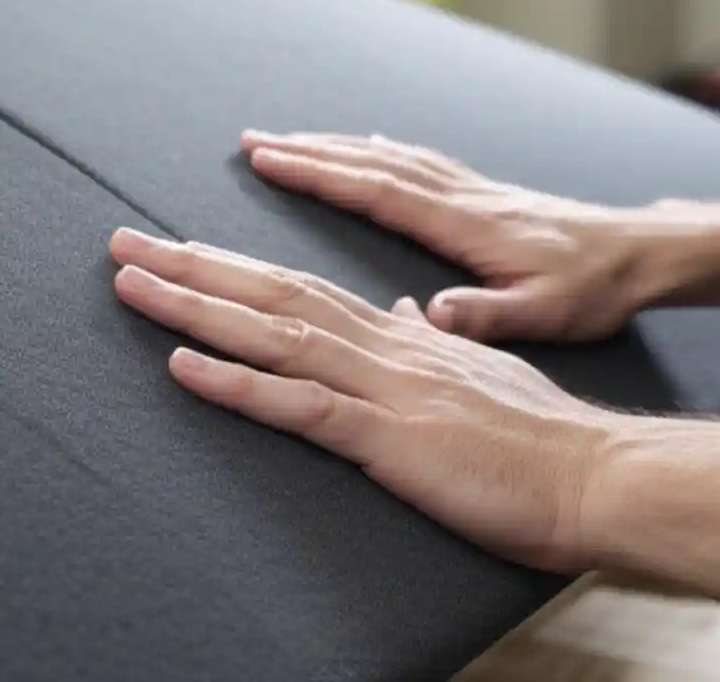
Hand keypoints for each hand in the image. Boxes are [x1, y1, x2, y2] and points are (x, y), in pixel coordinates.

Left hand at [110, 227, 628, 571]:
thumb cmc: (539, 438)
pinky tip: (183, 367)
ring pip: (274, 334)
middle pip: (273, 293)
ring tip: (132, 284)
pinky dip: (238, 384)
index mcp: (401, 337)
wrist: (594, 476)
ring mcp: (385, 389)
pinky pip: (300, 406)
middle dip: (191, 267)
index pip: (303, 289)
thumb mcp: (479, 376)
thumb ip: (433, 345)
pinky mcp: (390, 438)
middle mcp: (384, 347)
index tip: (182, 251)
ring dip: (195, 308)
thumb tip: (402, 316)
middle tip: (124, 243)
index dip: (236, 269)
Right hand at [241, 130, 698, 341]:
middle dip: (310, 152)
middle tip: (255, 143)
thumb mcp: (547, 315)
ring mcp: (473, 192)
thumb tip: (427, 314)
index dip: (320, 176)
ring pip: (392, 158)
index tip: (269, 162)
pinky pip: (419, 164)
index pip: (378, 193)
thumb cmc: (595, 290)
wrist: (644, 257)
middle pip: (373, 164)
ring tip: (290, 142)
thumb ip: (487, 316)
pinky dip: (380, 152)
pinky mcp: (484, 197)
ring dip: (337, 147)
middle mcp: (464, 198)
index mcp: (468, 227)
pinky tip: (367, 150)